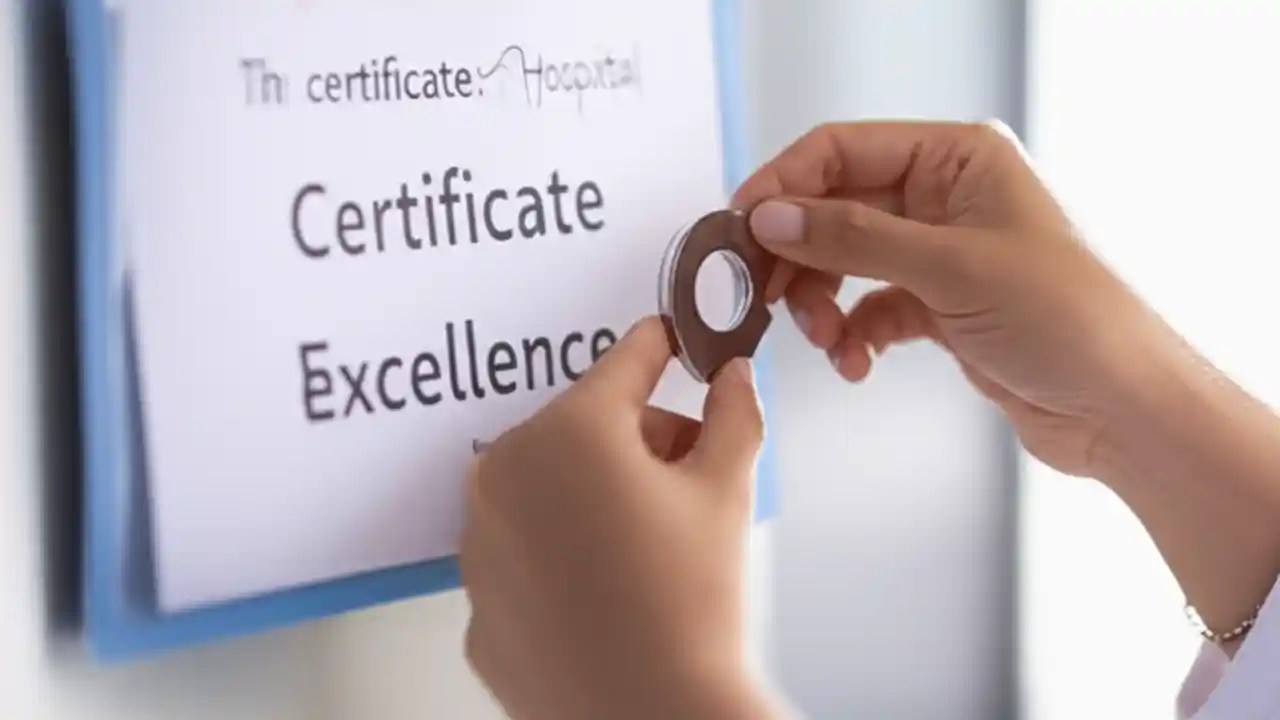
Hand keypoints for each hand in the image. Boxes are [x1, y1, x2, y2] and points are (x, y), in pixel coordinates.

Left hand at [460, 318, 780, 719]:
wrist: (649, 715)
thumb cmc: (688, 604)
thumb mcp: (726, 490)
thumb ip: (733, 414)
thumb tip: (733, 377)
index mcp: (568, 431)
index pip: (624, 363)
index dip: (664, 348)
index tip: (676, 341)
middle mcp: (505, 472)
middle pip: (583, 426)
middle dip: (638, 440)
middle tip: (688, 478)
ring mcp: (479, 538)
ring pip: (547, 484)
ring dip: (594, 492)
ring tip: (651, 543)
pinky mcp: (476, 595)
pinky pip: (525, 547)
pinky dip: (561, 550)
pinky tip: (607, 586)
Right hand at [736, 120, 1279, 637]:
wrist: (1121, 407)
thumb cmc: (1072, 320)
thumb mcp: (950, 268)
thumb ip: (852, 238)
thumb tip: (773, 216)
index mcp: (959, 157)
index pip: (844, 149)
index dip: (785, 184)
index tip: (742, 225)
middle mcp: (947, 196)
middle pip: (836, 208)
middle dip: (800, 255)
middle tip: (766, 293)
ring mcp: (941, 252)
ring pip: (845, 262)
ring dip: (822, 303)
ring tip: (825, 339)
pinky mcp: (940, 304)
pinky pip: (868, 307)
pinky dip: (852, 335)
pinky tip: (856, 361)